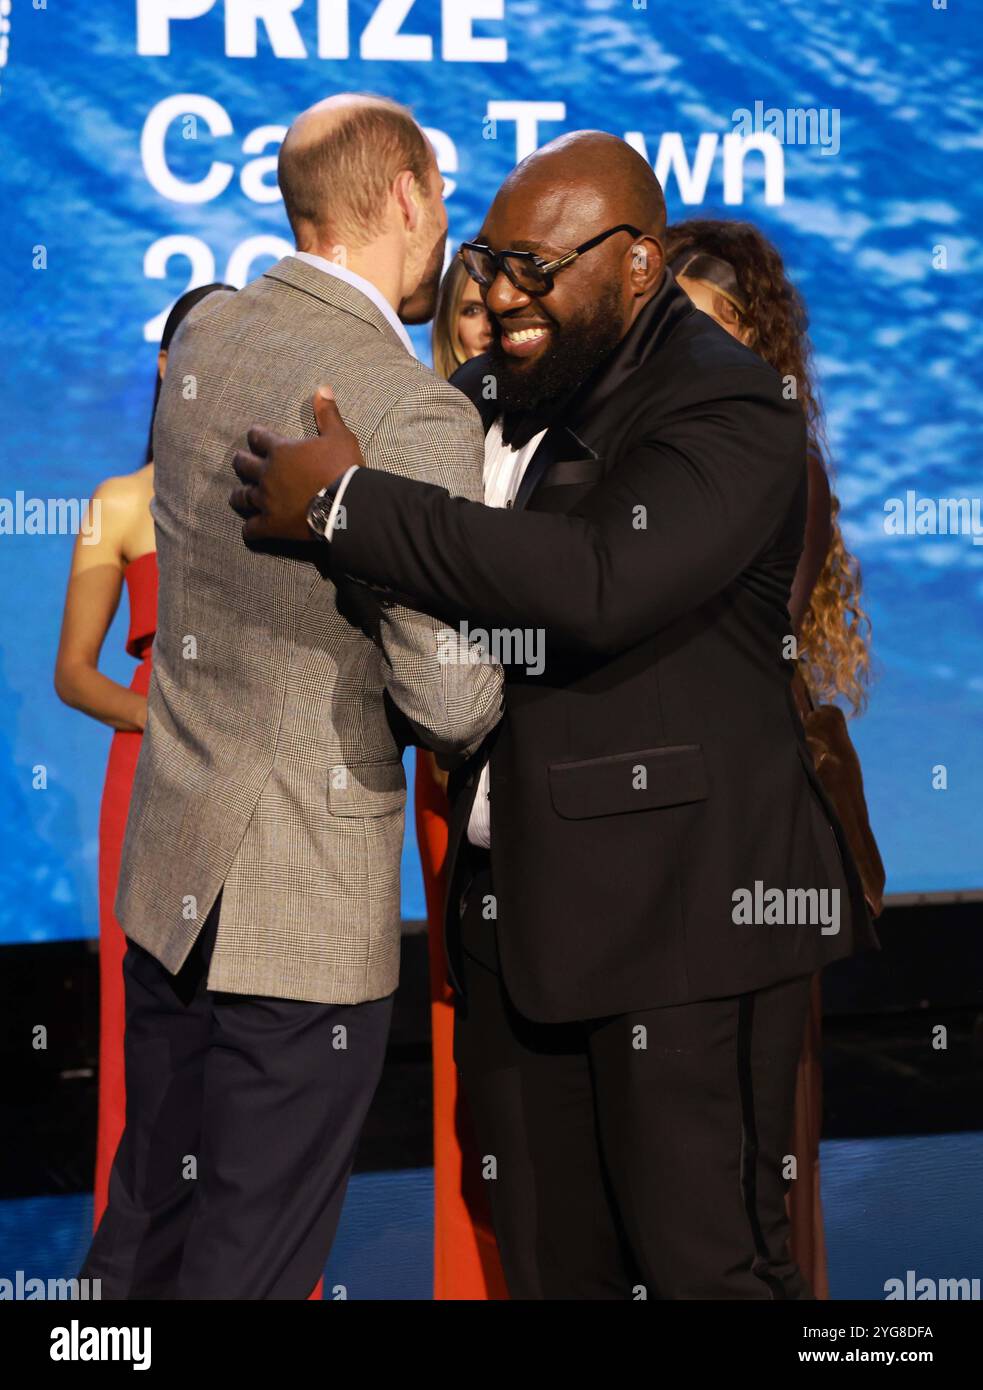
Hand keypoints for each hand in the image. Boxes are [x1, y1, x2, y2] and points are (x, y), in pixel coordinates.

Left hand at [230, 386, 364, 542]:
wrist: (347, 506)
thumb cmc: (343, 468)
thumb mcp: (339, 436)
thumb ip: (327, 413)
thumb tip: (322, 388)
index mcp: (280, 451)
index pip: (258, 438)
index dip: (256, 435)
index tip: (255, 436)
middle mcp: (267, 475)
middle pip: (243, 465)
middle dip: (241, 462)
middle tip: (240, 461)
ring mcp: (267, 501)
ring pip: (242, 497)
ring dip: (240, 495)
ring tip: (238, 496)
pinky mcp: (272, 525)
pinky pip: (252, 529)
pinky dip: (251, 529)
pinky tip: (250, 530)